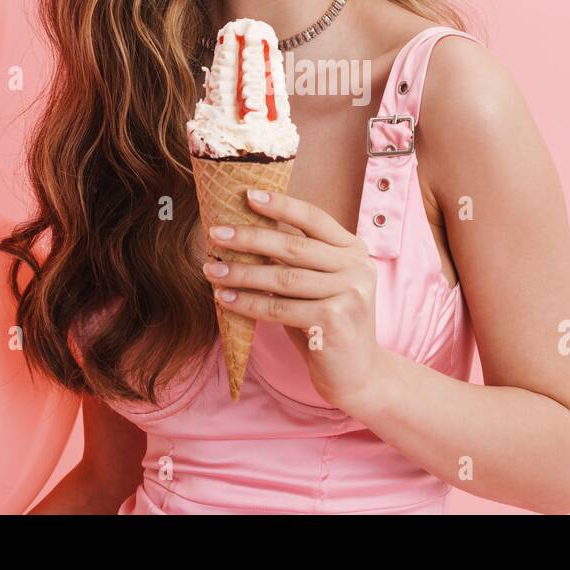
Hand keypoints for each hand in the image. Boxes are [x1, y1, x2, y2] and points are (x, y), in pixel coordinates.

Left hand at [202, 188, 384, 413]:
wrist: (357, 374)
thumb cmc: (328, 324)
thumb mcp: (319, 285)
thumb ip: (296, 261)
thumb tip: (245, 234)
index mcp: (354, 250)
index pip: (315, 218)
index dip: (282, 205)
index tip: (248, 195)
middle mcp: (357, 267)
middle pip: (294, 246)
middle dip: (250, 238)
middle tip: (215, 233)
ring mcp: (349, 294)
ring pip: (283, 278)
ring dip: (241, 273)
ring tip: (211, 269)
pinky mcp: (335, 320)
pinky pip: (279, 308)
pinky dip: (248, 303)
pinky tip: (224, 298)